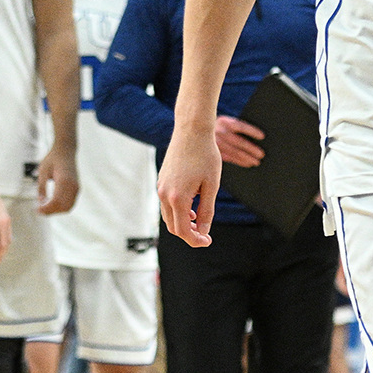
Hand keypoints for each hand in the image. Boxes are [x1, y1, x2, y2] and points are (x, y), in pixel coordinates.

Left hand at [35, 146, 79, 215]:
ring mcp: (76, 187)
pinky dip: (62, 207)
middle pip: (63, 207)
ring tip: (45, 207)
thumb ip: (41, 187)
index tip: (37, 210)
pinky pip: (71, 203)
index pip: (56, 201)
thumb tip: (41, 202)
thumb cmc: (53, 159)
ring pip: (68, 207)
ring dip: (57, 210)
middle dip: (51, 211)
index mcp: (64, 181)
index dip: (46, 208)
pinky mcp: (77, 188)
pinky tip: (52, 203)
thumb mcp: (43, 171)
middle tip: (40, 210)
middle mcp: (73, 186)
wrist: (66, 150)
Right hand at [159, 118, 223, 246]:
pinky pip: (166, 203)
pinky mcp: (161, 180)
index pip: (183, 231)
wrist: (192, 131)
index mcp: (177, 198)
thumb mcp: (211, 186)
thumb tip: (203, 231)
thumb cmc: (205, 155)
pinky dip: (178, 211)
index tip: (208, 241)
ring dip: (182, 222)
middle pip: (173, 227)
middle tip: (205, 234)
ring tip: (199, 220)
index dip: (196, 240)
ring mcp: (160, 186)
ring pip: (168, 216)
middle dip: (188, 234)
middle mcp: (164, 194)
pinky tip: (192, 207)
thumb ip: (207, 211)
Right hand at [214, 115, 265, 168]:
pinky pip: (229, 158)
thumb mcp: (225, 123)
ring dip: (247, 158)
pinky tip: (248, 163)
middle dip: (251, 148)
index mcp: (223, 121)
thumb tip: (259, 137)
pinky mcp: (213, 152)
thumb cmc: (219, 128)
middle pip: (238, 141)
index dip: (251, 131)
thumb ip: (236, 127)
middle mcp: (218, 132)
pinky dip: (240, 161)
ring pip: (234, 152)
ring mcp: (214, 143)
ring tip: (257, 161)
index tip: (262, 136)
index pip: (240, 126)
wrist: (198, 132)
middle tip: (262, 154)